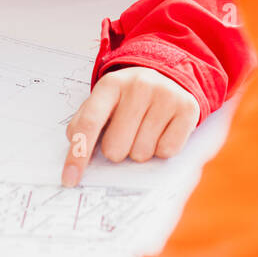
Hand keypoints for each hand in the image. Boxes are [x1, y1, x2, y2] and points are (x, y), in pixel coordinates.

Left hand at [62, 66, 200, 186]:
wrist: (168, 77)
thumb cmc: (129, 98)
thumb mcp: (104, 102)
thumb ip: (85, 124)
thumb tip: (75, 156)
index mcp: (111, 84)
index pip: (89, 124)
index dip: (78, 155)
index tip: (69, 179)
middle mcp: (139, 85)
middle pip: (115, 147)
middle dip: (116, 152)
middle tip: (125, 135)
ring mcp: (165, 95)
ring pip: (141, 153)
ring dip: (140, 151)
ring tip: (145, 130)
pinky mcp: (187, 108)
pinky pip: (167, 152)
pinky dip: (162, 149)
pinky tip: (162, 131)